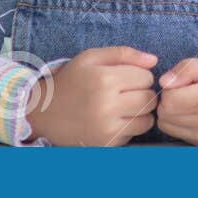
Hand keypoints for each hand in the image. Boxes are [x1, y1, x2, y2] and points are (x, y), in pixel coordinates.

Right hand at [22, 45, 157, 146]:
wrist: (44, 113)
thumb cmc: (71, 81)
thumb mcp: (91, 57)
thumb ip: (124, 54)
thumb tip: (154, 60)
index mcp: (104, 79)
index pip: (146, 77)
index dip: (139, 75)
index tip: (125, 77)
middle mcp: (107, 105)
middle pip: (149, 99)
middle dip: (142, 93)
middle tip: (126, 92)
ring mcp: (106, 128)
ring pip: (147, 119)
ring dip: (140, 111)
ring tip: (123, 106)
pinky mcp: (106, 144)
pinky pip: (134, 134)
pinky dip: (130, 126)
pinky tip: (115, 119)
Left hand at [154, 58, 197, 144]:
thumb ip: (188, 68)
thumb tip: (164, 82)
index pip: (170, 98)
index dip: (171, 87)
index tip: (183, 82)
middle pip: (166, 112)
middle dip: (168, 99)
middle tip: (184, 91)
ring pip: (166, 124)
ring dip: (170, 112)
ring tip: (186, 102)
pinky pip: (175, 133)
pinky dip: (176, 122)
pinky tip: (190, 113)